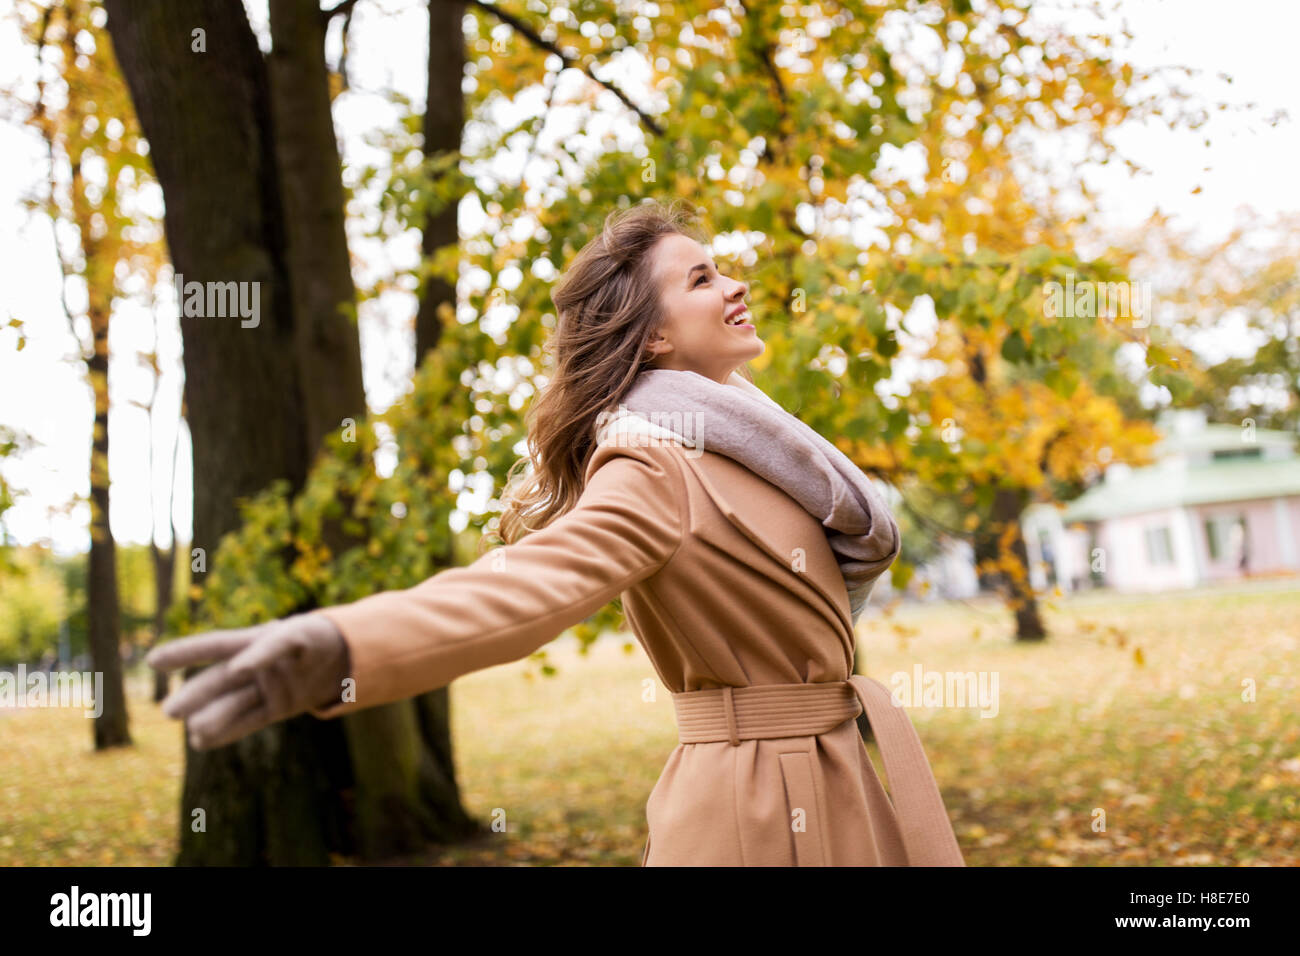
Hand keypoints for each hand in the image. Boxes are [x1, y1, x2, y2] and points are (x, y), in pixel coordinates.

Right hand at [147, 612, 350, 750]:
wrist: (347, 654)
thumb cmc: (319, 636)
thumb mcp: (300, 635)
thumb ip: (270, 648)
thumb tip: (238, 668)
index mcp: (254, 639)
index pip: (214, 645)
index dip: (185, 652)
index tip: (153, 661)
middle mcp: (253, 666)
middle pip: (219, 682)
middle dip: (195, 696)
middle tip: (169, 712)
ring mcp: (264, 688)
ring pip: (232, 705)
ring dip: (211, 719)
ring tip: (193, 734)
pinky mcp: (277, 707)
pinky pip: (249, 721)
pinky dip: (227, 732)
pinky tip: (203, 742)